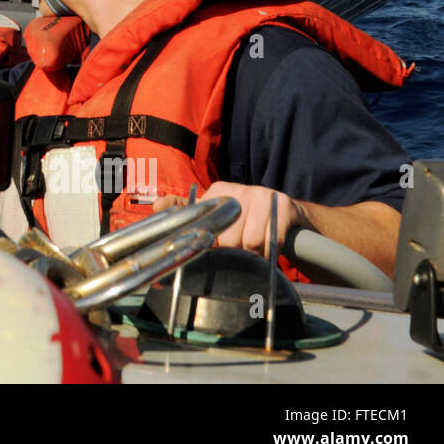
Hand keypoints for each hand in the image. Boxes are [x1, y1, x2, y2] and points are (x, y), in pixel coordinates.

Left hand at [154, 182, 302, 258]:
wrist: (287, 215)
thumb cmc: (245, 218)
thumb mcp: (215, 212)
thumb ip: (186, 209)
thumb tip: (156, 207)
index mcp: (219, 190)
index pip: (206, 224)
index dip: (212, 243)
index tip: (218, 247)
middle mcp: (239, 189)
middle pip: (227, 238)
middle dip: (235, 251)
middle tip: (241, 248)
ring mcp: (262, 194)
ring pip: (249, 242)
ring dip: (254, 253)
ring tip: (255, 247)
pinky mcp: (283, 205)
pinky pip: (272, 241)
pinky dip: (271, 251)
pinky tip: (270, 246)